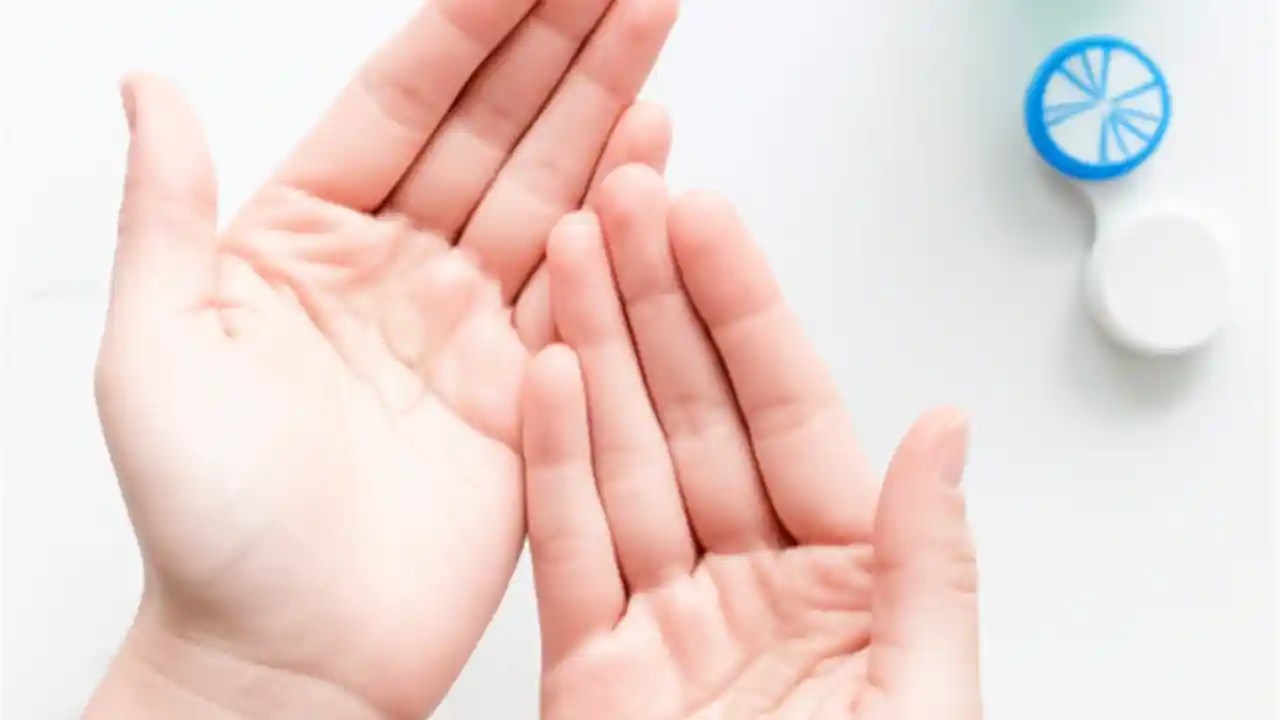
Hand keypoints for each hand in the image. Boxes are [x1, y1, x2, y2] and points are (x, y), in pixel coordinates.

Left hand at [89, 1, 676, 716]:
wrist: (287, 659)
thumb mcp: (154, 354)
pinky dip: (622, 215)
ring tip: (654, 25)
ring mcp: (468, 324)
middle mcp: (396, 270)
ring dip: (605, 108)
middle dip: (561, 46)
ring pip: (549, 189)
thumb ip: (165, 213)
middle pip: (494, 129)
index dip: (466, 29)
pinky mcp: (526, 385)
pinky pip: (581, 286)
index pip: (401, 104)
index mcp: (302, 241)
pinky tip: (655, 151)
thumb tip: (147, 89)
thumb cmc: (208, 530)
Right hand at [523, 166, 982, 718]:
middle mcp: (751, 583)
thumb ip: (928, 559)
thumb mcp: (923, 694)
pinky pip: (568, 549)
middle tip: (622, 204)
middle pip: (694, 417)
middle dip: (654, 305)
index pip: (787, 412)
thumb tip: (943, 429)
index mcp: (847, 579)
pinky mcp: (590, 668)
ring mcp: (665, 618)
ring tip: (567, 258)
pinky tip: (545, 379)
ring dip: (595, 356)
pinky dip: (551, 463)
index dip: (745, 311)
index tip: (706, 221)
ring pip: (623, 461)